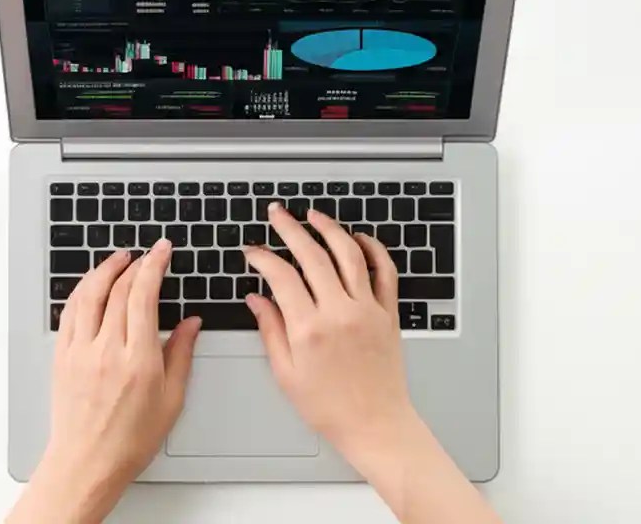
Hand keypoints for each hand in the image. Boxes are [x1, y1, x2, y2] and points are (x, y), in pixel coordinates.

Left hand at [8, 240, 201, 523]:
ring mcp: (80, 351)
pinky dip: (82, 291)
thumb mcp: (171, 399)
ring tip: (119, 259)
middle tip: (147, 254)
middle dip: (135, 263)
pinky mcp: (62, 356)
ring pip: (89, 294)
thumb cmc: (131, 439)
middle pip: (118, 289)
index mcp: (138, 359)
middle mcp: (106, 349)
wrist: (87, 462)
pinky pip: (70, 312)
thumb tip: (191, 323)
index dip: (154, 265)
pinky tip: (92, 285)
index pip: (144, 295)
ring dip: (105, 269)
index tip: (162, 250)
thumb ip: (181, 354)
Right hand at [243, 203, 412, 462]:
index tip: (252, 251)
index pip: (281, 276)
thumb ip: (270, 330)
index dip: (263, 257)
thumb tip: (256, 298)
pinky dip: (373, 249)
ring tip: (313, 215)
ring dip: (329, 228)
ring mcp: (367, 310)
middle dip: (290, 228)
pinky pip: (385, 271)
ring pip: (349, 254)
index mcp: (309, 329)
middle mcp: (339, 313)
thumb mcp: (286, 373)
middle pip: (313, 255)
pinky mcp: (388, 313)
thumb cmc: (329, 407)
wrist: (375, 425)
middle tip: (277, 214)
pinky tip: (358, 238)